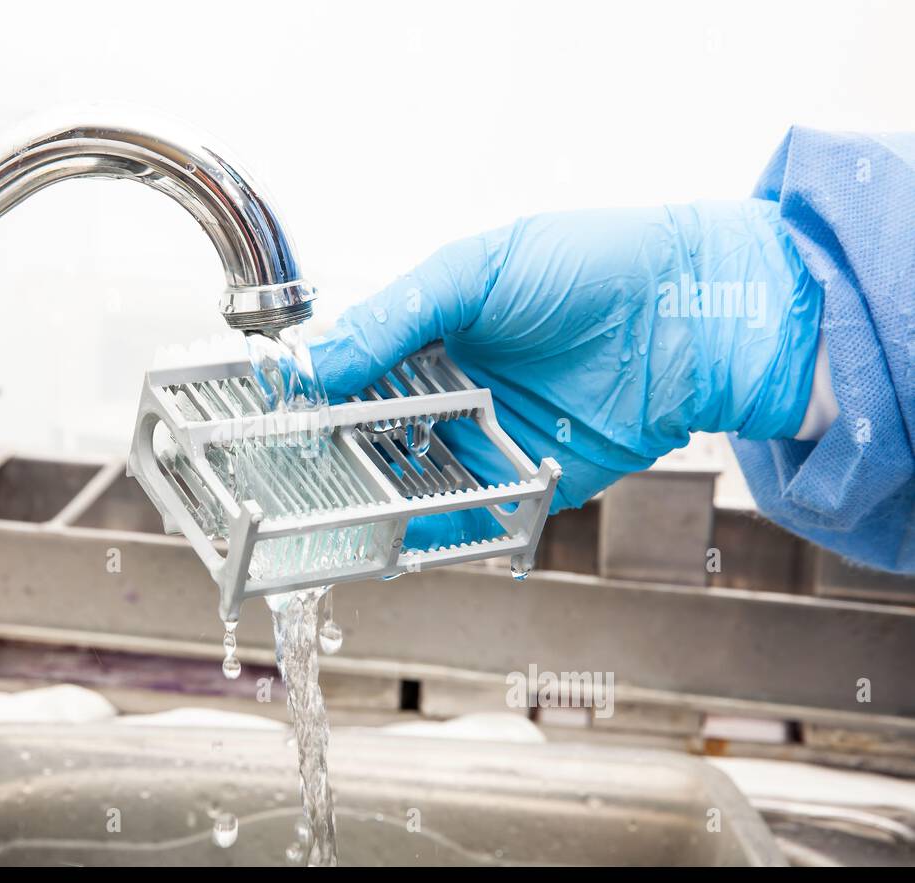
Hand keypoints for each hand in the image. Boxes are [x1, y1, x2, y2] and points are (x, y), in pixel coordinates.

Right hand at [309, 200, 822, 548]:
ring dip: (371, 498)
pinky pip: (470, 515)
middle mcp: (452, 390)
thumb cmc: (592, 266)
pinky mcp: (528, 482)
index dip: (312, 398)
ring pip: (411, 479)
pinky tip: (397, 534)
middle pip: (372, 434)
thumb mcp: (474, 272)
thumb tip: (315, 364)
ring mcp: (488, 438)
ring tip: (330, 512)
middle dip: (332, 458)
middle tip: (292, 477)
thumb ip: (391, 320)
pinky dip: (433, 530)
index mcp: (431, 334)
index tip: (272, 420)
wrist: (693, 310)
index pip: (352, 373)